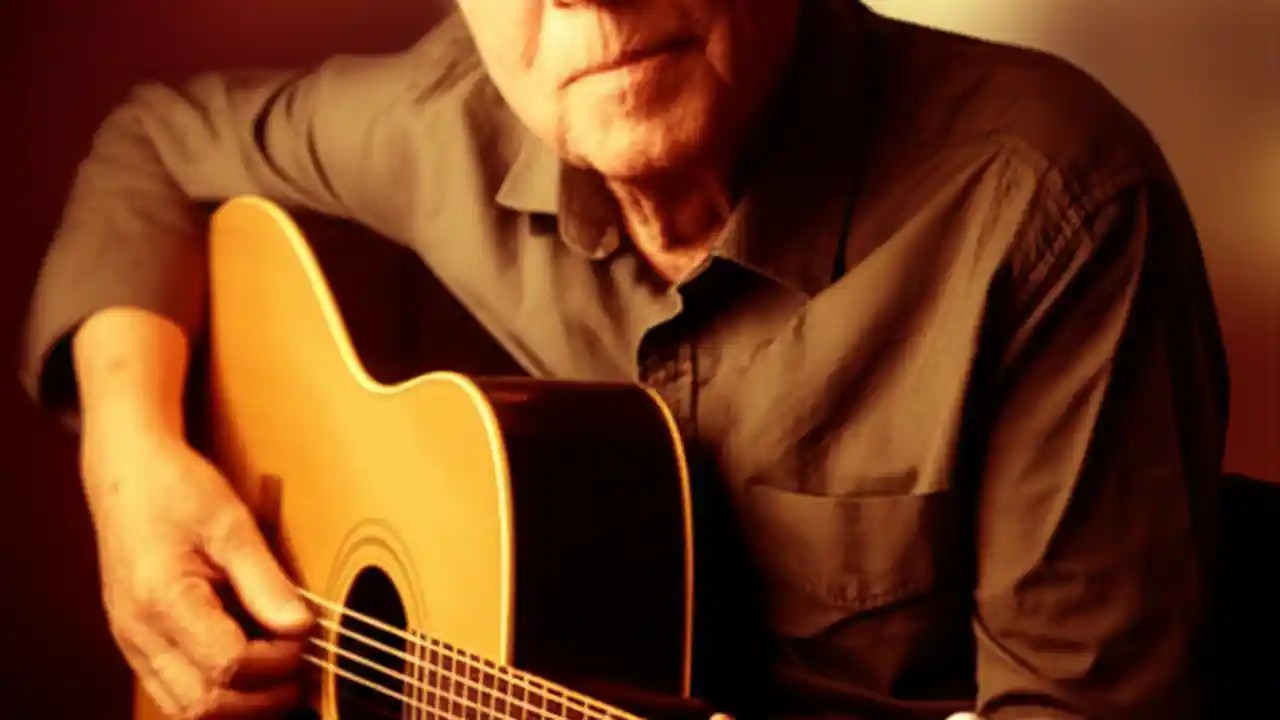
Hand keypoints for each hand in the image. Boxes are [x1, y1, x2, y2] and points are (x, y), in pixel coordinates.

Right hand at [81, 425, 313, 717]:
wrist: (125, 474)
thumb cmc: (174, 489)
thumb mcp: (231, 522)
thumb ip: (265, 579)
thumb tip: (300, 626)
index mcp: (163, 599)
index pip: (227, 664)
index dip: (276, 661)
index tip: (305, 637)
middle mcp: (139, 632)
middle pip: (204, 703)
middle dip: (262, 697)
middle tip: (302, 670)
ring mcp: (133, 643)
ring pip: (186, 709)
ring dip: (239, 705)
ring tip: (281, 677)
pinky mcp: (137, 644)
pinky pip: (174, 693)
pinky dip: (215, 694)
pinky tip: (250, 672)